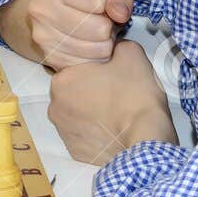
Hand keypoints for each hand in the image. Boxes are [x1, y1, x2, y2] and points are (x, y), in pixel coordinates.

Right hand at [21, 0, 134, 68]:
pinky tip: (89, 45)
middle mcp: (41, 7)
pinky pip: (89, 64)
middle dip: (108, 27)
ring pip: (98, 49)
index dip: (108, 4)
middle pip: (100, 28)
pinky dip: (95, 57)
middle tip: (102, 22)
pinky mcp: (49, 57)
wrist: (51, 13)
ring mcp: (42, 34)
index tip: (101, 2)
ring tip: (97, 33)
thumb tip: (120, 14)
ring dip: (105, 43)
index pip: (99, 0)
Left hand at [46, 39, 177, 166]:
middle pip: (74, 92)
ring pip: (76, 115)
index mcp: (62, 80)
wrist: (143, 140)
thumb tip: (115, 46)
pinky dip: (95, 134)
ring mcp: (62, 132)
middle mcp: (54, 106)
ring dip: (92, 113)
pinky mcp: (74, 151)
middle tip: (117, 95)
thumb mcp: (131, 55)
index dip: (96, 70)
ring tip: (117, 114)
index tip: (113, 76)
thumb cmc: (134, 97)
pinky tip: (113, 131)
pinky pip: (83, 137)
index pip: (76, 68)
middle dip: (92, 92)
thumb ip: (117, 45)